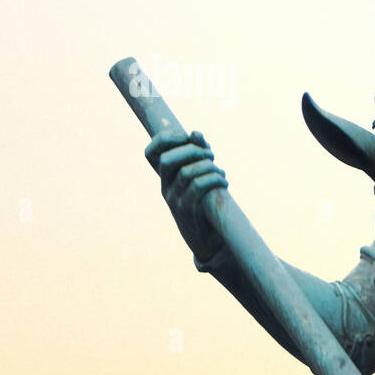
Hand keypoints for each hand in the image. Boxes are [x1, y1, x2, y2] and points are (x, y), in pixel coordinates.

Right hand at [144, 129, 227, 263]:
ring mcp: (175, 200)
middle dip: (192, 150)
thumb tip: (196, 134)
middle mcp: (166, 188)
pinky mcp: (189, 211)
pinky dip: (214, 179)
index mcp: (165, 178)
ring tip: (220, 171)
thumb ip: (198, 157)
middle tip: (210, 155)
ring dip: (208, 166)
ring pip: (187, 173)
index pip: (150, 153)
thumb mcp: (199, 179)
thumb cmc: (205, 204)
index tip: (188, 136)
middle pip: (167, 160)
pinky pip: (199, 187)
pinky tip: (223, 182)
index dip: (165, 139)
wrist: (207, 241)